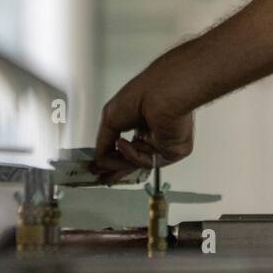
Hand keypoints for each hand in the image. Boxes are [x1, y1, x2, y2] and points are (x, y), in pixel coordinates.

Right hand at [92, 62, 194, 182]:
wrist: (161, 95)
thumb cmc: (140, 96)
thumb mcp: (110, 118)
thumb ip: (104, 143)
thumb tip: (99, 158)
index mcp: (142, 121)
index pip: (127, 145)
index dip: (112, 157)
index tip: (99, 166)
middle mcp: (155, 132)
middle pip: (135, 158)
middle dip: (116, 168)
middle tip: (102, 176)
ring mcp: (165, 142)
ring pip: (140, 162)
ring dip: (121, 161)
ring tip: (106, 159)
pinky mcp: (174, 150)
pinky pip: (150, 162)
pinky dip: (134, 155)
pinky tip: (123, 144)